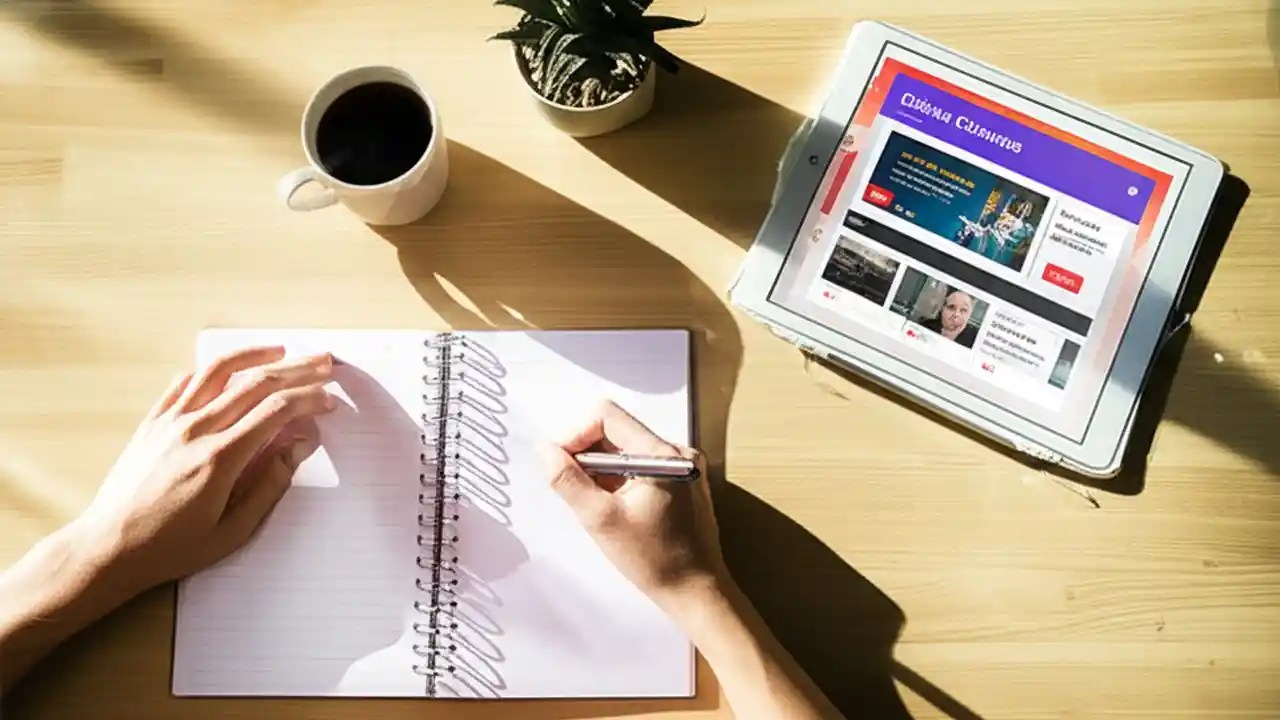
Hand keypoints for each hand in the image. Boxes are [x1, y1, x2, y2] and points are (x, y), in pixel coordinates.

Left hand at [75, 346, 334, 595]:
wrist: (108, 548)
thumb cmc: (170, 548)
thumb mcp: (232, 531)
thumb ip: (270, 485)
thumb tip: (298, 447)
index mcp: (219, 460)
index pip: (275, 411)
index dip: (308, 399)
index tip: (326, 399)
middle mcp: (194, 431)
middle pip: (255, 384)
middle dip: (296, 369)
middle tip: (322, 363)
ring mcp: (169, 423)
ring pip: (219, 372)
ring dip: (254, 355)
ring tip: (280, 349)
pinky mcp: (151, 423)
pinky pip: (184, 383)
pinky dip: (211, 370)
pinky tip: (229, 369)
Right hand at [539, 401, 726, 609]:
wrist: (697, 592)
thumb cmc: (654, 560)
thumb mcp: (601, 520)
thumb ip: (568, 481)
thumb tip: (544, 451)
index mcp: (662, 454)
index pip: (606, 416)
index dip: (576, 435)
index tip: (560, 465)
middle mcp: (677, 451)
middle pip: (617, 430)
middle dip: (587, 454)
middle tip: (574, 488)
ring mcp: (683, 466)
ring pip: (627, 449)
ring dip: (602, 469)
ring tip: (596, 504)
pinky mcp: (682, 482)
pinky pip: (641, 466)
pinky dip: (620, 479)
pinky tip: (615, 508)